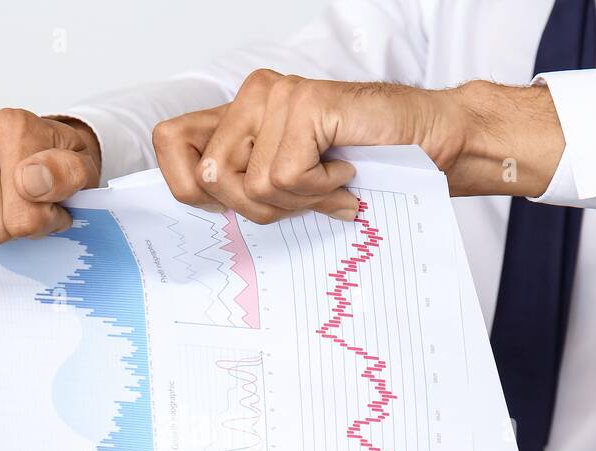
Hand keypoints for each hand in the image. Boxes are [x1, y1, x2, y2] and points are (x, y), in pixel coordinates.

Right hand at [0, 108, 101, 254]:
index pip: (22, 219)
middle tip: (21, 208)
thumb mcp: (81, 170)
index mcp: (14, 126)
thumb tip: (29, 181)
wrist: (32, 146)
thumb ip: (66, 175)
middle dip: (11, 232)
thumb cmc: (54, 165)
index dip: (41, 223)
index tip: (48, 205)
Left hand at [152, 70, 566, 222]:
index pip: (170, 144)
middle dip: (258, 208)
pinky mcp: (303, 104)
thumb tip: (202, 201)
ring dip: (297, 201)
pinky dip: (319, 191)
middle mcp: (250, 97)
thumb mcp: (288, 187)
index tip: (237, 203)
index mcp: (237, 116)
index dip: (190, 186)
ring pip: (251, 183)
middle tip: (302, 199)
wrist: (425, 143)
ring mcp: (276, 96)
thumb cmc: (362, 164)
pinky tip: (344, 173)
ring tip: (328, 184)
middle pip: (212, 180)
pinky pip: (285, 176)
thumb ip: (244, 188)